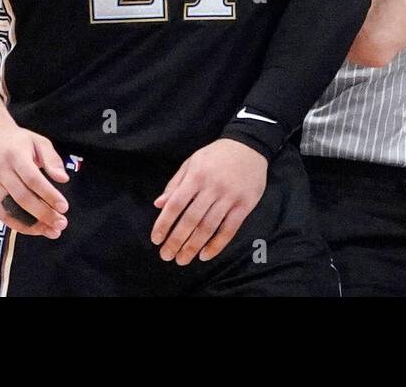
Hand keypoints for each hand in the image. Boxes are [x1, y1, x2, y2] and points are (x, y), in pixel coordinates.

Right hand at [0, 122, 69, 237]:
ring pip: (10, 209)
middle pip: (22, 198)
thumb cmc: (18, 141)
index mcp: (16, 156)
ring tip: (50, 231)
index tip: (64, 207)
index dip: (49, 195)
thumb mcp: (39, 141)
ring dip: (31, 224)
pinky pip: (0, 214)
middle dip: (43, 214)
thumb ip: (52, 159)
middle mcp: (0, 171)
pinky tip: (33, 229)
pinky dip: (16, 224)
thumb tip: (63, 179)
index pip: (33, 180)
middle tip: (61, 224)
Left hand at [151, 138, 267, 264]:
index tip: (156, 240)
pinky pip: (229, 229)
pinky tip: (205, 255)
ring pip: (209, 227)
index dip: (164, 224)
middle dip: (176, 241)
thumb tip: (158, 205)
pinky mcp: (245, 205)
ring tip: (182, 259)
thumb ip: (175, 184)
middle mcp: (212, 187)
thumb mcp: (192, 162)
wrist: (249, 146)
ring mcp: (230, 197)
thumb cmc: (217, 155)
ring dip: (194, 247)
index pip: (176, 204)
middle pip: (191, 220)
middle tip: (166, 256)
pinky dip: (217, 245)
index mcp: (196, 176)